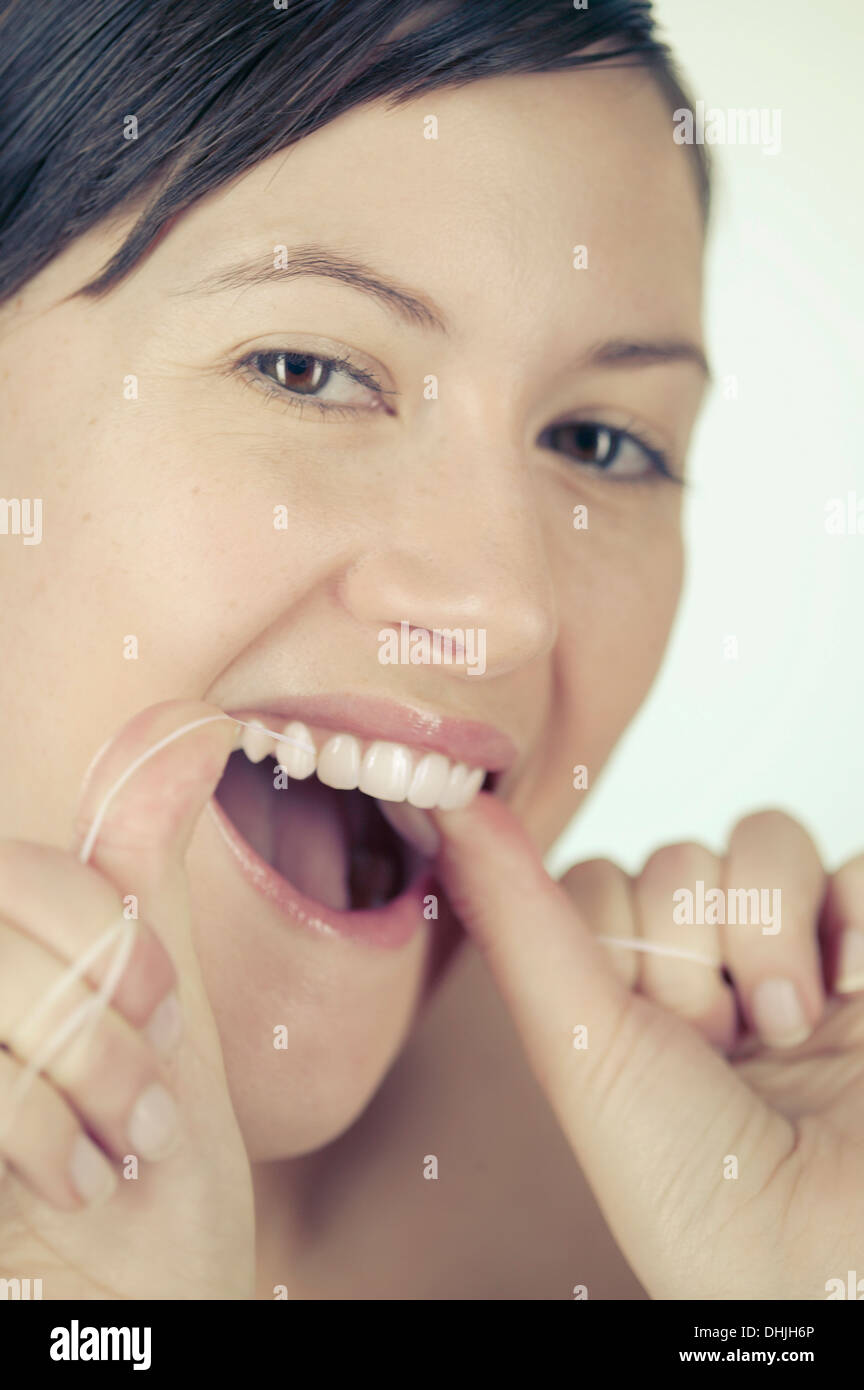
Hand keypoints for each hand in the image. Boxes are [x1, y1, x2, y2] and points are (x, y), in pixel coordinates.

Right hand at [0, 700, 253, 1299]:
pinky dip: (42, 1134)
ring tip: (117, 1147)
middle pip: (0, 905)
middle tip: (142, 1091)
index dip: (111, 933)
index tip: (162, 1017)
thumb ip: (143, 875)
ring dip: (81, 1080)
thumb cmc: (151, 1184)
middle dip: (94, 1002)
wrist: (137, 1328)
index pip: (22, 868)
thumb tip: (198, 717)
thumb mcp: (158, 1016)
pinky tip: (71, 1186)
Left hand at [432, 798, 863, 1299]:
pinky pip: (859, 867)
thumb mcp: (583, 1040)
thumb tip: (448, 799)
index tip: (639, 1024)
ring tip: (789, 1026)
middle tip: (720, 1041)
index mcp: (631, 1007)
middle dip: (691, 944)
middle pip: (678, 860)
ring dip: (769, 931)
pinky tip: (851, 992)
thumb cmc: (699, 1186)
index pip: (601, 881)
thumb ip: (517, 912)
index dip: (614, 931)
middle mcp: (714, 981)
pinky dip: (859, 919)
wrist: (837, 1257)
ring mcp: (803, 965)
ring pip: (762, 840)